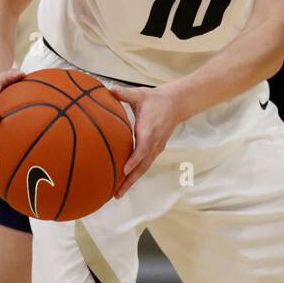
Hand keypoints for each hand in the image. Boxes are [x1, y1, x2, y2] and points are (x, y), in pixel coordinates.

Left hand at [107, 84, 183, 198]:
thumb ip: (123, 93)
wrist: (176, 104)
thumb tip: (107, 89)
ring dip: (132, 181)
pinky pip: (145, 165)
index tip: (124, 170)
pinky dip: (136, 174)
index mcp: (149, 131)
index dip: (134, 160)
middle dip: (129, 180)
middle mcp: (154, 143)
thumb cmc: (156, 99)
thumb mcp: (139, 94)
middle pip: (142, 166)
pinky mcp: (155, 150)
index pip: (142, 149)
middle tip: (117, 193)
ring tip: (118, 193)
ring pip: (144, 168)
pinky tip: (126, 181)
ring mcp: (156, 148)